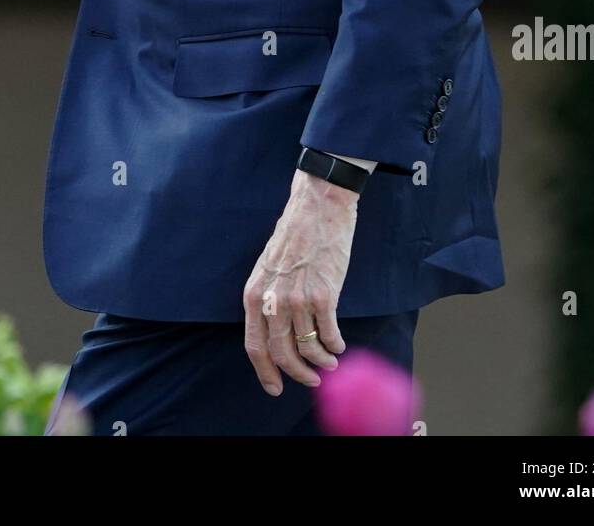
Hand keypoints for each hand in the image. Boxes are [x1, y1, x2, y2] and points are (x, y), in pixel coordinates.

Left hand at [243, 168, 357, 394]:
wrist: (317, 206)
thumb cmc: (295, 234)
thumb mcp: (268, 267)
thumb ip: (270, 299)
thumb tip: (280, 335)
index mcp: (255, 294)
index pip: (254, 346)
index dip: (265, 372)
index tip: (276, 388)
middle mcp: (273, 300)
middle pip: (281, 354)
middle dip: (298, 374)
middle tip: (311, 380)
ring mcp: (298, 299)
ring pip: (307, 349)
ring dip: (321, 362)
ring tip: (329, 362)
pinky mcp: (324, 295)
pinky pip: (329, 335)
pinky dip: (335, 346)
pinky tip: (338, 344)